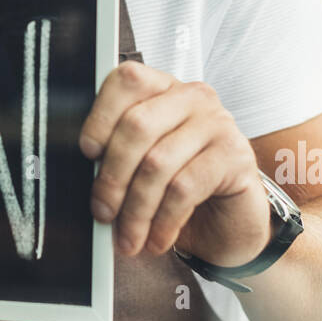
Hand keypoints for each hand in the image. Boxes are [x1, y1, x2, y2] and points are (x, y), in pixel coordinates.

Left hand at [78, 60, 271, 266]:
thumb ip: (117, 155)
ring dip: (136, 210)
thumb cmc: (178, 189)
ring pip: (158, 162)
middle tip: (102, 212)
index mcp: (164, 88)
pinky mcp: (236, 155)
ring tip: (129, 238)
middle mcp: (193, 97)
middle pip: (138, 124)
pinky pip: (185, 188)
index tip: (87, 152)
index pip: (127, 80)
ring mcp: (218, 123)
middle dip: (113, 176)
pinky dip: (164, 221)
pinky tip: (157, 239)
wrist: (228, 224)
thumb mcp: (142, 166)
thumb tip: (85, 172)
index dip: (101, 116)